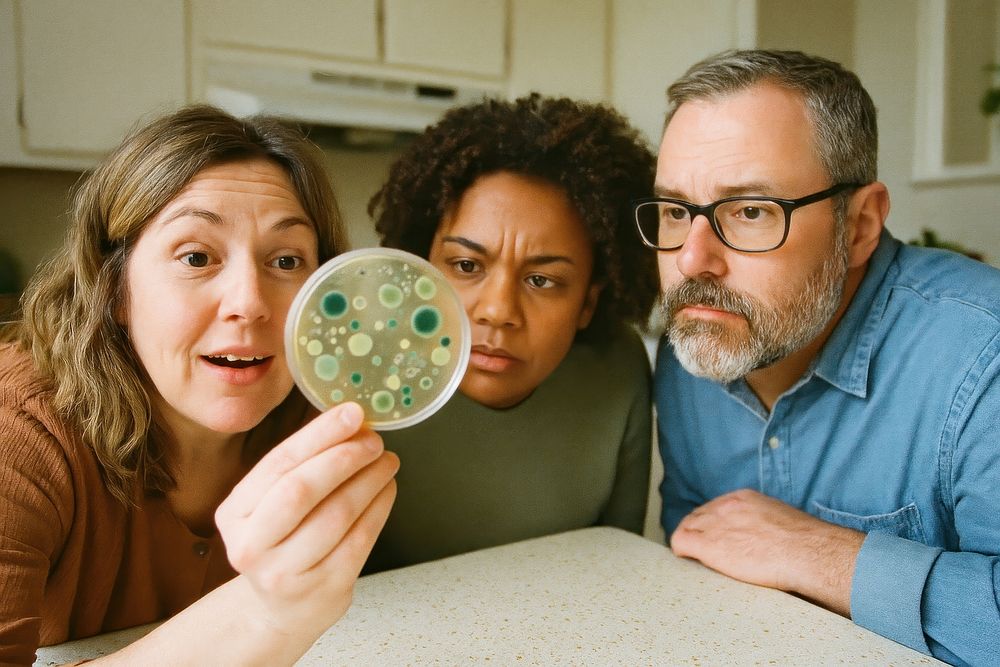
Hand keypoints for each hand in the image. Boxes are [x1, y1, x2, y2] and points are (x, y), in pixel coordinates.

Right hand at [215, 402, 397, 636]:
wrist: (282, 608)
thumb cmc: (282, 541)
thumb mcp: (271, 503)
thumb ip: (302, 464)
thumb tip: (350, 420)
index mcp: (234, 514)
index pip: (279, 463)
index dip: (320, 434)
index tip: (352, 413)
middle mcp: (252, 546)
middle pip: (302, 490)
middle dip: (345, 457)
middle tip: (374, 440)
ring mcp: (286, 573)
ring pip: (336, 514)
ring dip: (369, 480)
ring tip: (387, 461)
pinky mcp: (324, 589)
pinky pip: (359, 539)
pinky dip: (379, 507)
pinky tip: (387, 489)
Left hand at [669, 489, 864, 615]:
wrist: (806, 553)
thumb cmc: (803, 543)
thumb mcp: (780, 519)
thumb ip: (764, 521)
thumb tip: (767, 535)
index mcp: (743, 498)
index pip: (715, 507)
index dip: (712, 524)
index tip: (716, 536)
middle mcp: (725, 507)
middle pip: (698, 517)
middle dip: (698, 532)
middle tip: (702, 550)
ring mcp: (715, 524)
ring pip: (686, 528)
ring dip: (689, 542)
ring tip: (694, 557)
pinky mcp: (709, 545)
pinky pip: (680, 542)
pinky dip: (681, 551)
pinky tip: (687, 560)